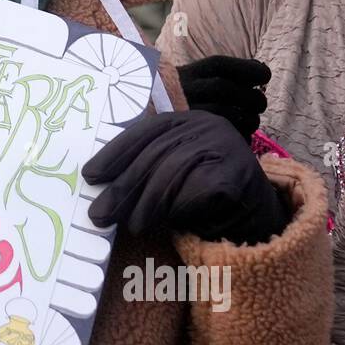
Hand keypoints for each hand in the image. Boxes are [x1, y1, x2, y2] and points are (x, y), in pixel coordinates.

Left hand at [83, 110, 288, 246]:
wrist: (254, 218)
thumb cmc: (202, 195)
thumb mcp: (170, 172)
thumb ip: (144, 168)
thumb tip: (98, 183)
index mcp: (186, 119)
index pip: (144, 131)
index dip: (114, 153)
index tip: (90, 175)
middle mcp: (208, 125)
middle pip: (155, 153)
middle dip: (124, 185)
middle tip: (99, 213)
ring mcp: (226, 146)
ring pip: (173, 171)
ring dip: (147, 203)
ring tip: (131, 225)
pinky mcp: (239, 173)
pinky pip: (198, 191)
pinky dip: (178, 209)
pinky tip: (166, 223)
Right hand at [175, 55, 269, 138]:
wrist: (150, 118)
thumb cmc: (180, 99)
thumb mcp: (193, 79)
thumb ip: (223, 74)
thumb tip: (261, 69)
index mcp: (187, 73)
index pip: (220, 65)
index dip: (248, 69)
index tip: (264, 76)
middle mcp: (183, 91)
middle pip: (224, 89)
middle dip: (251, 97)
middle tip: (260, 104)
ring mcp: (185, 115)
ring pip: (225, 115)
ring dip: (248, 119)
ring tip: (251, 121)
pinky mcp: (190, 137)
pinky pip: (222, 138)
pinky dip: (239, 137)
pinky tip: (242, 135)